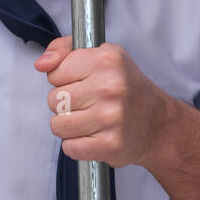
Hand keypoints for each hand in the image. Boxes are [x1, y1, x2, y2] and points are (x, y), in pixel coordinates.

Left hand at [34, 35, 170, 168]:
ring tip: (90, 120)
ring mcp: (111, 117)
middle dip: (65, 104)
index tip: (82, 83)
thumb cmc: (125, 88)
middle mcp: (111, 86)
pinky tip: (94, 136)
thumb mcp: (101, 56)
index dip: (63, 80)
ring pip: (58, 125)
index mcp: (107, 60)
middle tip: (89, 104)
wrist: (158, 124)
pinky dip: (77, 145)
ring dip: (69, 126)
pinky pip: (70, 147)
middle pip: (54, 100)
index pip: (54, 73)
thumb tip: (41, 63)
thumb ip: (64, 51)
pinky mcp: (110, 144)